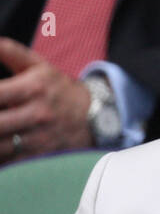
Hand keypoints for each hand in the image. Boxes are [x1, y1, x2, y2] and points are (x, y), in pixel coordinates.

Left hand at [0, 37, 92, 162]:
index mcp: (33, 87)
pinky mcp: (40, 155)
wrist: (96, 115)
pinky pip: (10, 161)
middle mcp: (37, 113)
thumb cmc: (60, 88)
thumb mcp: (39, 66)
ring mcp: (39, 137)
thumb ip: (11, 52)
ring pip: (1, 146)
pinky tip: (2, 143)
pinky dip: (1, 158)